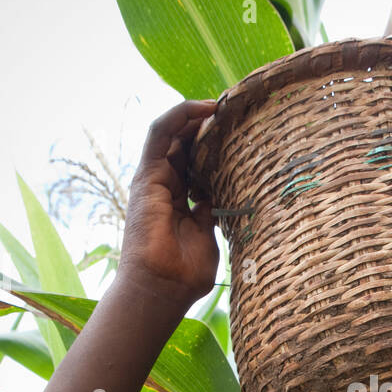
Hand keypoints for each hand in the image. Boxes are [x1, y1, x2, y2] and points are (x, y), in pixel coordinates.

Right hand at [117, 99, 219, 310]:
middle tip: (239, 113)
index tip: (245, 135)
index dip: (218, 146)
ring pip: (174, 133)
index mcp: (182, 200)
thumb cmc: (184, 274)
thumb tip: (230, 199)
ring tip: (225, 104)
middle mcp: (166, 186)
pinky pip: (159, 134)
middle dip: (211, 126)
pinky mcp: (147, 175)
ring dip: (197, 115)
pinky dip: (180, 116)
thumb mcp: (209, 236)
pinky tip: (203, 107)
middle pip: (187, 144)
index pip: (199, 163)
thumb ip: (215, 214)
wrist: (160, 288)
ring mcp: (154, 179)